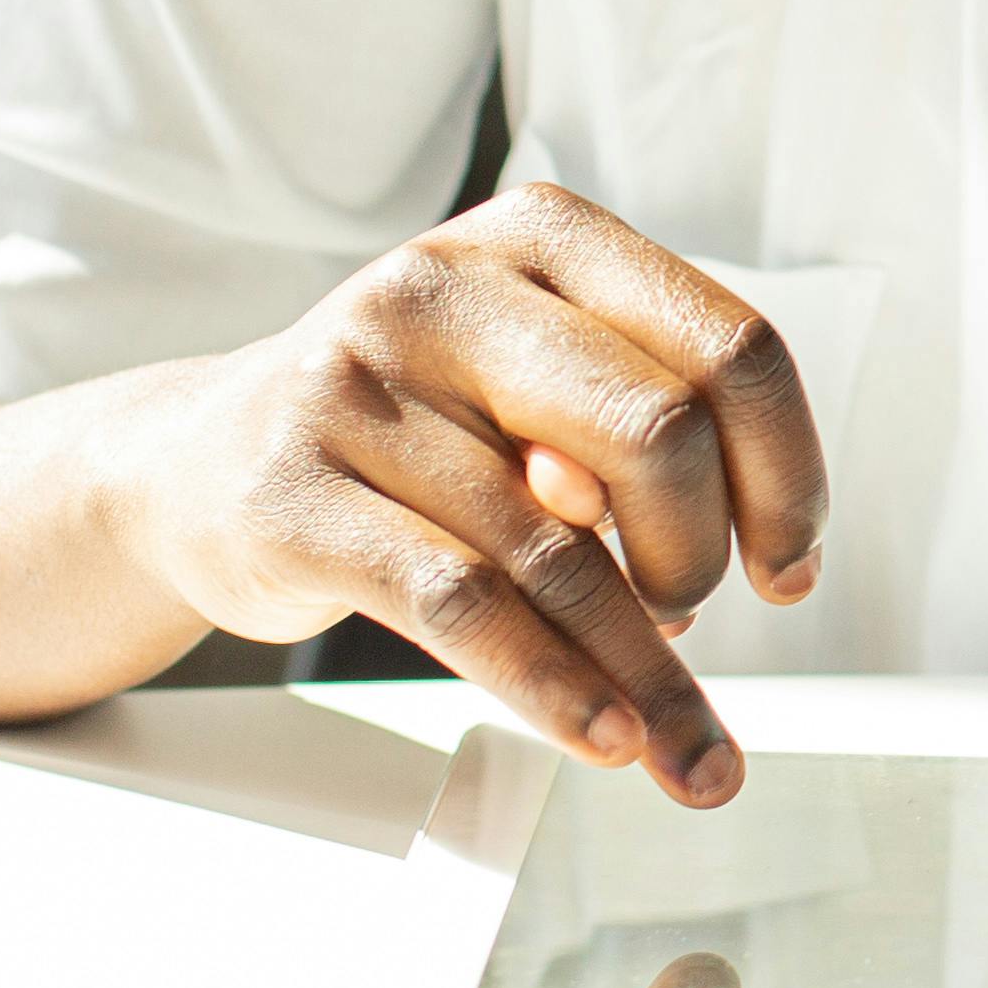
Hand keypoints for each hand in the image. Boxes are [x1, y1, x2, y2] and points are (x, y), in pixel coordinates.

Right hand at [92, 186, 823, 805]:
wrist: (195, 462)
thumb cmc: (408, 431)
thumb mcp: (529, 385)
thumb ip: (631, 434)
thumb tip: (736, 557)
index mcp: (540, 237)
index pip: (727, 347)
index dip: (787, 471)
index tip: (792, 563)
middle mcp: (445, 288)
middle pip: (659, 432)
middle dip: (706, 553)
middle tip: (696, 614)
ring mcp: (354, 386)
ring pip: (559, 549)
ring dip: (646, 671)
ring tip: (687, 750)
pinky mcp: (291, 495)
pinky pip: (460, 606)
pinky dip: (551, 686)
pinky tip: (599, 734)